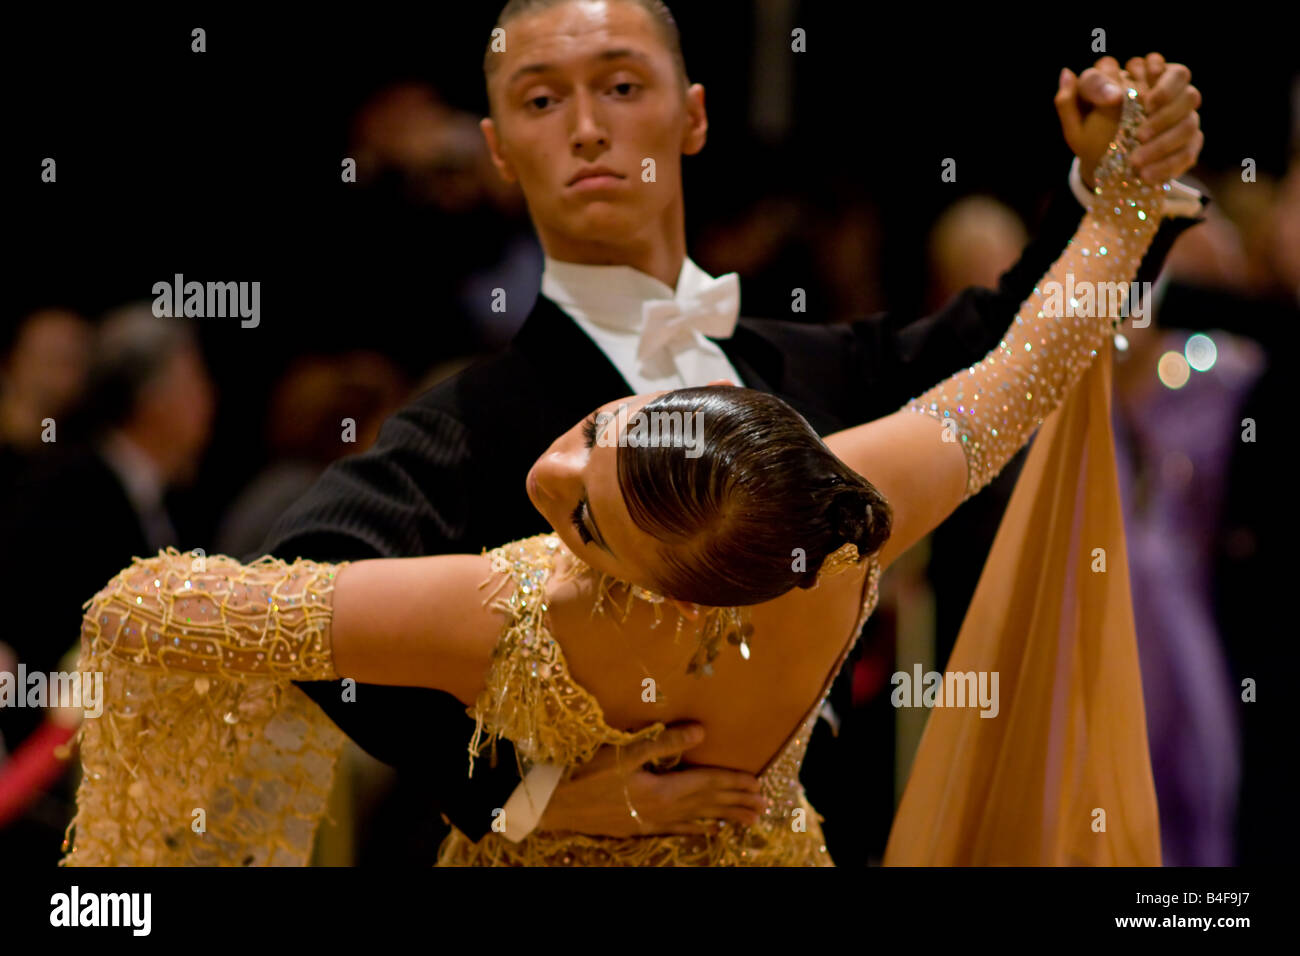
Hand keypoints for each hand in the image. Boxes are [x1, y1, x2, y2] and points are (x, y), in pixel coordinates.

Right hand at [537, 723, 768, 836]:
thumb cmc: (585, 773)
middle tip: (763, 805)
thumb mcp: (624, 752)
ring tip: (748, 821)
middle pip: (708, 804)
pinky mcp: (637, 827)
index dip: (733, 783)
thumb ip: (664, 742)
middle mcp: (662, 811)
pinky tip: (707, 833)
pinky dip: (695, 830)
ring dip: (724, 818)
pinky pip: (676, 831)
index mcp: (663, 790)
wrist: (554, 804)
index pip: (707, 784)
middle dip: (737, 803)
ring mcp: (650, 822)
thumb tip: (701, 732)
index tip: (758, 784)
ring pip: (697, 820)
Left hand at [1056, 53, 1202, 185]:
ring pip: (1190, 120)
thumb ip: (1068, 99)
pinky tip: (1146, 176)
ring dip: (1164, 143)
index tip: (1136, 101)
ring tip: (1136, 163)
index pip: (1156, 64)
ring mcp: (1182, 115)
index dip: (1152, 76)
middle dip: (1164, 112)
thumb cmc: (1089, 135)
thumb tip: (1067, 73)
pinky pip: (1190, 150)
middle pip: (1185, 88)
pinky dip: (1168, 165)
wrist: (1103, 165)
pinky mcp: (1189, 141)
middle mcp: (1166, 91)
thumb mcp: (1075, 122)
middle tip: (1139, 136)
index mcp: (1140, 77)